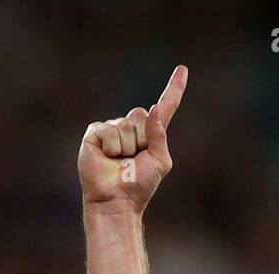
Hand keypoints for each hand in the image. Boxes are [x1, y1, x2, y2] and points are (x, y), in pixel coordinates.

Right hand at [78, 65, 187, 212]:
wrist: (117, 199)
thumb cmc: (139, 184)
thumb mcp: (159, 160)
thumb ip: (159, 135)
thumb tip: (154, 108)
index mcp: (151, 132)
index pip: (166, 106)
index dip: (174, 88)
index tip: (183, 69)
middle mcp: (131, 126)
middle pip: (142, 115)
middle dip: (141, 139)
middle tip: (133, 158)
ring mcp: (112, 128)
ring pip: (126, 125)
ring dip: (126, 147)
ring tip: (119, 161)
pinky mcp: (95, 132)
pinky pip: (110, 131)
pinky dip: (111, 147)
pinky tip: (106, 157)